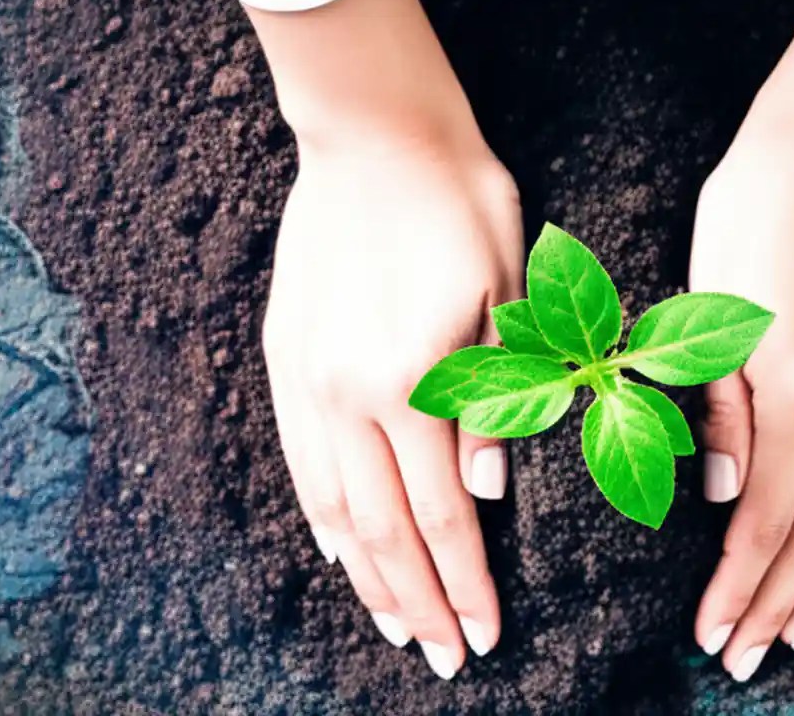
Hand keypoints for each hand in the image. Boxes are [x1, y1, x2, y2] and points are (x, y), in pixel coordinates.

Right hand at [261, 128, 522, 679]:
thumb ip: (497, 400)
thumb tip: (487, 490)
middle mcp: (352, 393)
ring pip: (335, 507)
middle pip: (386, 529)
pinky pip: (299, 460)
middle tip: (444, 655)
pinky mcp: (284, 360)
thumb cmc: (463, 205)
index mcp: (417, 379)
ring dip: (367, 577)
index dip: (467, 582)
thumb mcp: (508, 293)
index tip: (485, 635)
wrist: (377, 138)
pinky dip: (320, 517)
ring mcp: (309, 380)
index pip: (445, 514)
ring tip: (393, 626)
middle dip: (420, 601)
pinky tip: (339, 552)